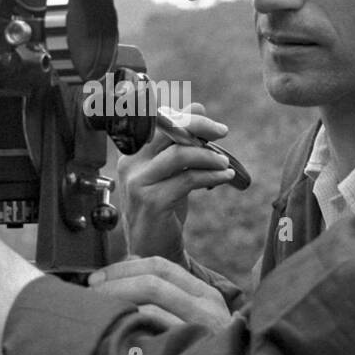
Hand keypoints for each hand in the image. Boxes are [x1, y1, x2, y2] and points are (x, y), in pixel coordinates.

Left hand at [87, 256, 231, 329]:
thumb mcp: (194, 318)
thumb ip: (167, 294)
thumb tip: (125, 269)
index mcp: (205, 295)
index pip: (161, 267)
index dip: (123, 268)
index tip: (96, 277)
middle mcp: (207, 308)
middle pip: (153, 282)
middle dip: (114, 283)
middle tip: (89, 292)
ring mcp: (201, 331)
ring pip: (150, 305)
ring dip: (116, 304)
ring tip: (95, 312)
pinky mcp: (191, 354)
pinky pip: (152, 334)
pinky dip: (129, 329)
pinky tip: (111, 336)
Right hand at [117, 103, 236, 262]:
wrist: (152, 250)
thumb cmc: (162, 209)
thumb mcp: (172, 171)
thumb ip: (180, 141)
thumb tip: (196, 105)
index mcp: (132, 153)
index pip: (158, 122)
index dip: (186, 117)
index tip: (212, 125)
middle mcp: (130, 164)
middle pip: (166, 131)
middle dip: (199, 126)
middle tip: (222, 132)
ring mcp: (138, 183)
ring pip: (179, 154)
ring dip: (208, 155)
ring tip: (224, 162)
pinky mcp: (151, 201)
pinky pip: (187, 180)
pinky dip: (210, 175)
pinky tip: (224, 177)